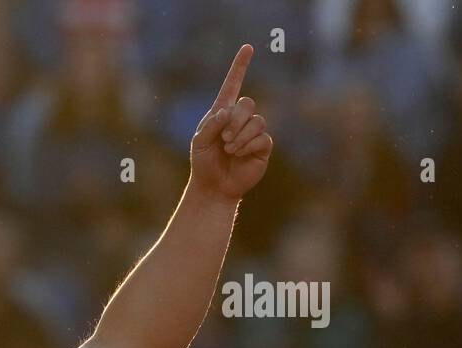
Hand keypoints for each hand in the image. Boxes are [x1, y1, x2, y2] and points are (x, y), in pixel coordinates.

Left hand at [190, 44, 271, 202]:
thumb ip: (211, 124)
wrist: (213, 186)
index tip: (247, 48)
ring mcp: (253, 132)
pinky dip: (247, 146)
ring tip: (229, 149)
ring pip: (257, 120)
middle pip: (247, 104)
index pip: (233, 84)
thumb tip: (228, 111)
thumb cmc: (203, 163)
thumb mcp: (199, 142)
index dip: (240, 66)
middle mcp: (240, 119)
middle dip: (235, 121)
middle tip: (224, 139)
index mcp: (222, 112)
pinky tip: (238, 155)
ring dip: (240, 136)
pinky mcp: (262, 146)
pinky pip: (262, 137)